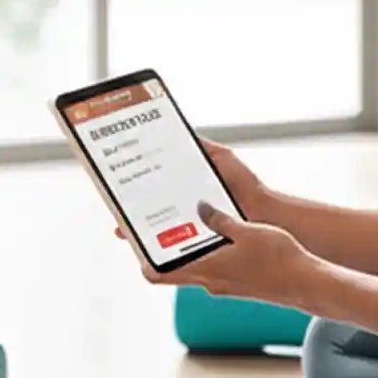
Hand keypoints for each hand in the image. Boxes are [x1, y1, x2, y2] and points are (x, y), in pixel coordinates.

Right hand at [114, 137, 272, 238]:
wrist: (262, 210)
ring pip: (158, 230)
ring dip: (140, 231)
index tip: (119, 183)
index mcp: (188, 187)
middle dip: (131, 211)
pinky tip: (148, 243)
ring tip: (124, 230)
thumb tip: (182, 132)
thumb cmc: (245, 185)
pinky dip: (159, 244)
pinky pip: (175, 243)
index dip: (137, 187)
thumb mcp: (221, 157)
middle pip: (151, 210)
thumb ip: (203, 147)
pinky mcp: (197, 239)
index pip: (156, 186)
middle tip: (116, 210)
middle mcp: (186, 207)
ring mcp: (191, 224)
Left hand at [141, 201, 322, 310]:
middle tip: (156, 226)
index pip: (158, 273)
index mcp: (206, 269)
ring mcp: (224, 285)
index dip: (142, 260)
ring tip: (189, 223)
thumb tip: (200, 209)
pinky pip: (215, 269)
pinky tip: (221, 236)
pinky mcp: (238, 284)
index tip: (133, 241)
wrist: (306, 283)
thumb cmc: (278, 258)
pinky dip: (210, 254)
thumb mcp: (246, 230)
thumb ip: (219, 220)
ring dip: (189, 250)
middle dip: (163, 250)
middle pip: (173, 270)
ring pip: (195, 268)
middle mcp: (210, 281)